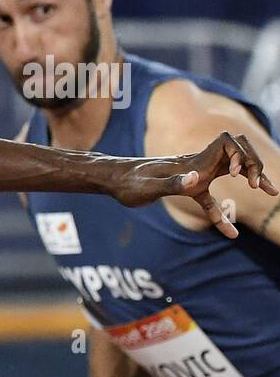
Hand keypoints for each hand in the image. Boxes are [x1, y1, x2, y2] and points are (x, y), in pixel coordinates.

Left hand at [111, 131, 277, 236]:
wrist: (113, 181)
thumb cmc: (127, 184)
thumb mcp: (146, 187)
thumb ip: (171, 184)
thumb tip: (197, 178)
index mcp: (192, 162)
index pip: (227, 142)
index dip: (240, 154)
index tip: (236, 175)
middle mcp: (197, 165)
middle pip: (237, 154)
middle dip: (255, 165)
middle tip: (264, 186)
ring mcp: (194, 175)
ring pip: (231, 172)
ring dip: (251, 178)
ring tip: (270, 191)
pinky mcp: (188, 188)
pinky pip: (211, 199)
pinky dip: (222, 213)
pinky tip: (231, 234)